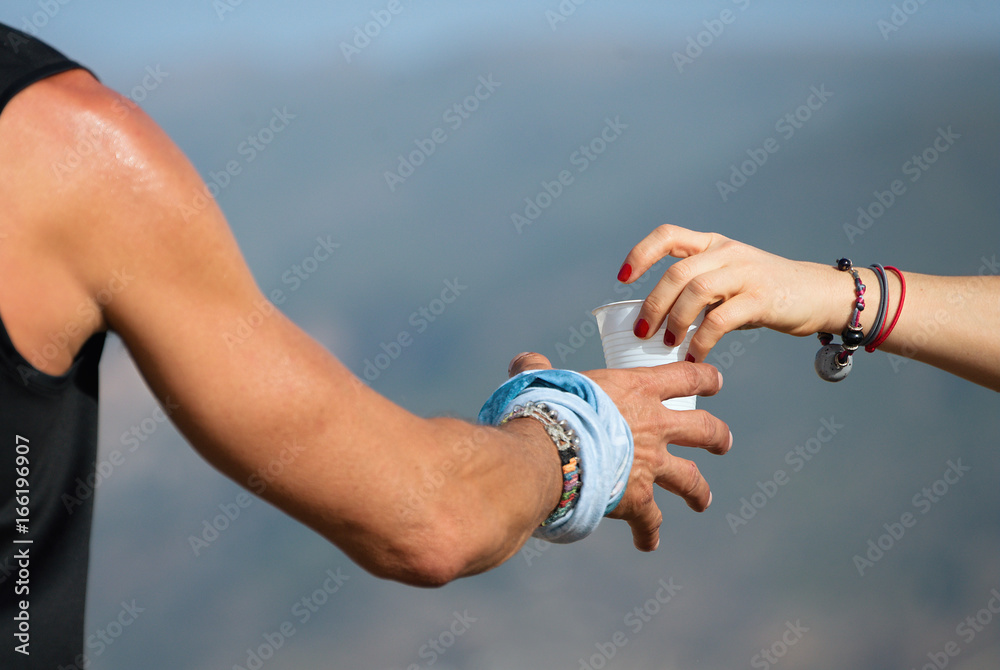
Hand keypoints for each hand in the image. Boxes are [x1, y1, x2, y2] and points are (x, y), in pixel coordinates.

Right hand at [508, 352, 732, 551]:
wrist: (550, 449)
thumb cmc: (547, 407)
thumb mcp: (544, 380)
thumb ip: (538, 370)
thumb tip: (526, 361)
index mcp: (637, 390)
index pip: (685, 378)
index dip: (705, 378)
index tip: (716, 381)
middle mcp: (654, 426)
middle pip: (703, 430)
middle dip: (716, 436)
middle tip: (722, 443)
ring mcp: (650, 465)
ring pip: (689, 479)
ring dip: (698, 491)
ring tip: (702, 501)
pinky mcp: (636, 499)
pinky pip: (649, 521)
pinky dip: (648, 533)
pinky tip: (647, 543)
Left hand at [617, 224, 848, 361]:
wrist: (819, 295)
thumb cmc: (765, 292)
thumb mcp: (729, 279)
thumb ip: (698, 289)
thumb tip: (657, 318)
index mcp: (713, 244)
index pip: (668, 235)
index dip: (641, 254)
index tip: (623, 278)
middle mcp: (727, 252)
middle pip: (677, 273)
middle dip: (653, 304)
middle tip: (642, 332)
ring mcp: (745, 273)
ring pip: (696, 292)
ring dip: (675, 321)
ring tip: (668, 344)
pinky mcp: (761, 298)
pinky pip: (720, 319)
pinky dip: (702, 341)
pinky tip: (694, 357)